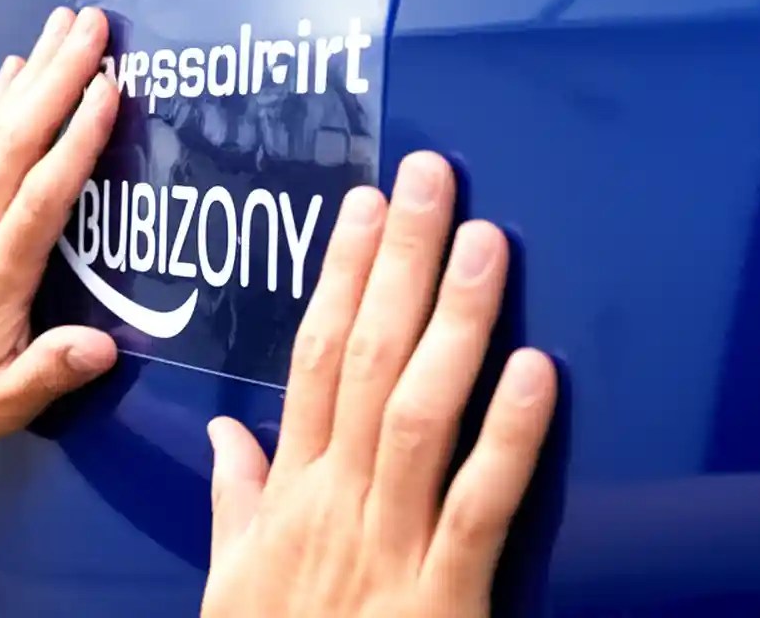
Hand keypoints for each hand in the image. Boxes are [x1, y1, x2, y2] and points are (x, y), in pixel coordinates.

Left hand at [0, 7, 119, 450]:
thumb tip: (103, 347)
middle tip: (93, 28)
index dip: (76, 141)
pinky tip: (13, 69)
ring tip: (62, 26)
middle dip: (58, 77)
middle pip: (18, 139)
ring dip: (32, 73)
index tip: (108, 91)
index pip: (42, 195)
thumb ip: (50, 371)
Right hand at [202, 153, 556, 616]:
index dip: (341, 277)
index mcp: (289, 488)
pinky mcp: (443, 594)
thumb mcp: (229, 576)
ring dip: (453, 325)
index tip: (366, 209)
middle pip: (365, 360)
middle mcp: (336, 497)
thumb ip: (232, 496)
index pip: (313, 359)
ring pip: (418, 413)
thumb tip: (226, 428)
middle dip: (400, 265)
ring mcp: (388, 541)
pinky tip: (534, 372)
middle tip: (431, 182)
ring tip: (485, 245)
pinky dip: (505, 439)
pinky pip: (476, 507)